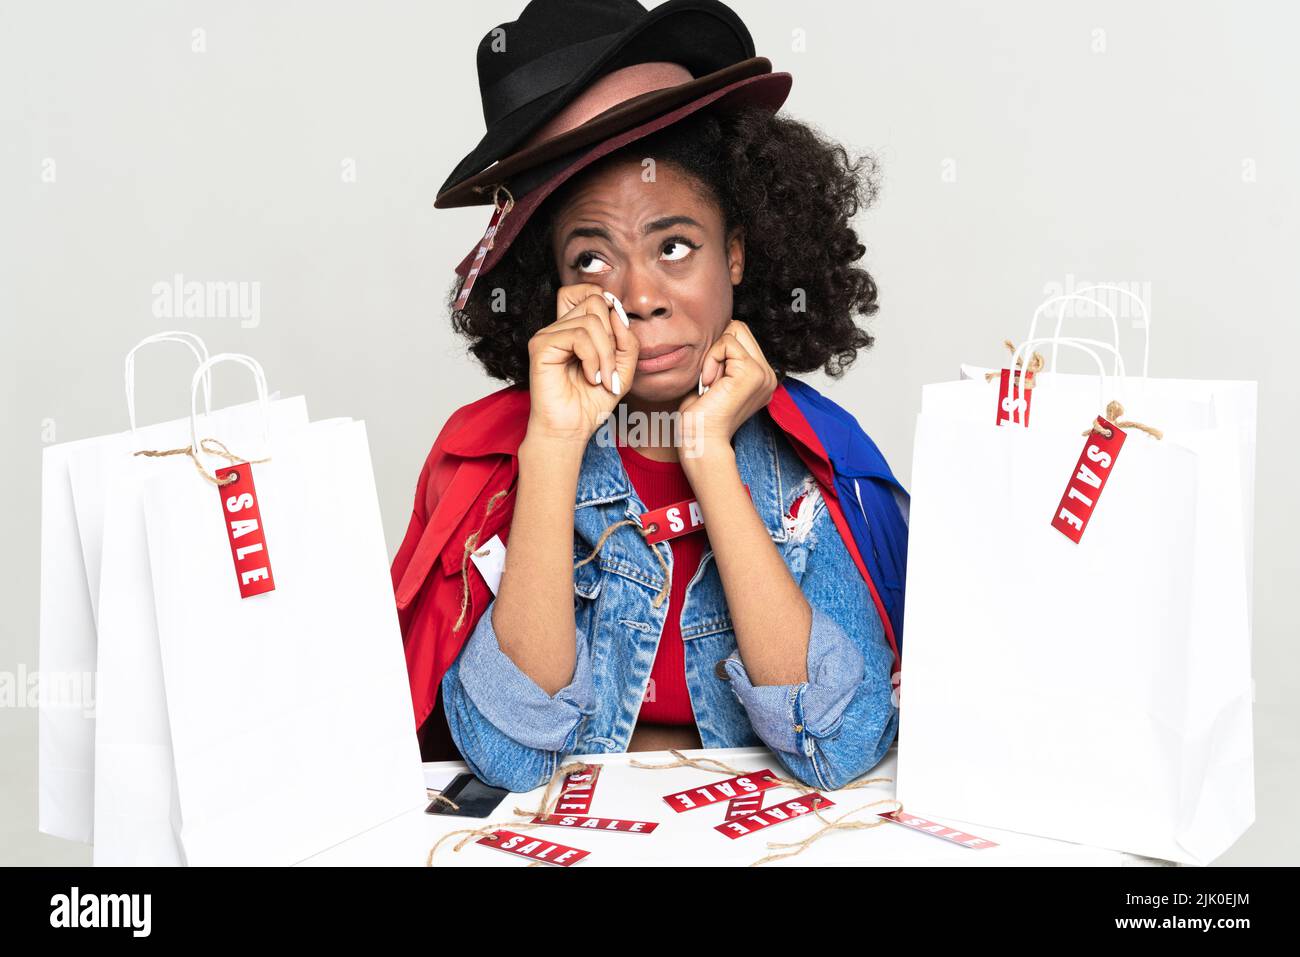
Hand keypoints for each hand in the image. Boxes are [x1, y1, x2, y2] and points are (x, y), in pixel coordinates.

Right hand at [525, 283, 638, 446]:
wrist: (572, 429)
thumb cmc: (592, 402)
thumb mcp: (623, 368)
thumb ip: (627, 339)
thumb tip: (617, 312)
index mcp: (575, 327)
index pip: (590, 291)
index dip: (610, 306)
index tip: (619, 340)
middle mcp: (559, 326)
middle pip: (595, 300)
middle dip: (614, 335)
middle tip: (611, 367)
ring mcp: (548, 335)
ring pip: (591, 320)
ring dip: (606, 353)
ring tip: (603, 378)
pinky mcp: (541, 346)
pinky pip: (578, 336)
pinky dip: (593, 358)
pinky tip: (591, 377)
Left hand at [677, 320, 777, 456]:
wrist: (701, 440)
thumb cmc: (700, 416)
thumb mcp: (713, 379)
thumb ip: (722, 358)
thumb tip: (719, 330)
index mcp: (761, 377)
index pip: (741, 336)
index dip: (718, 349)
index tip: (710, 380)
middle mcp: (768, 375)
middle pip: (740, 328)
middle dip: (718, 348)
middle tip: (710, 379)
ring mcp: (763, 374)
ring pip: (734, 331)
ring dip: (714, 354)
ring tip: (711, 383)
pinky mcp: (752, 373)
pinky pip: (726, 342)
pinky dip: (711, 359)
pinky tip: (709, 384)